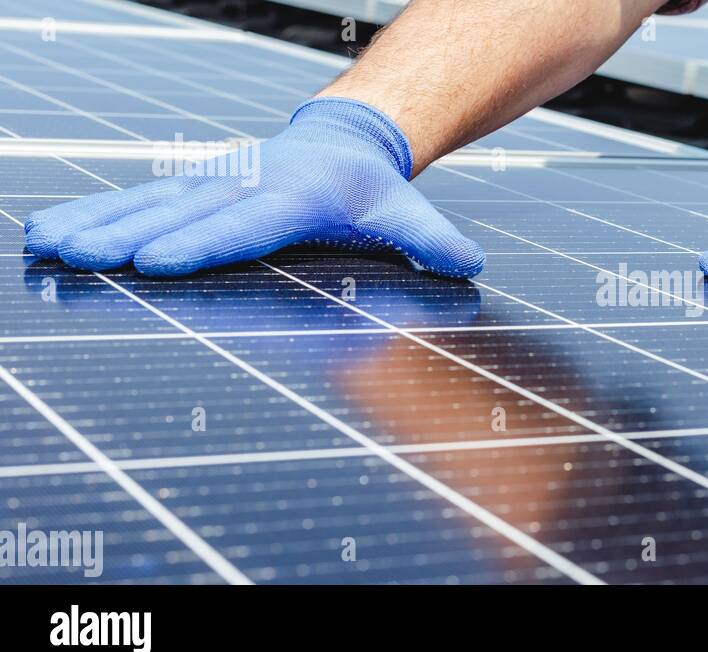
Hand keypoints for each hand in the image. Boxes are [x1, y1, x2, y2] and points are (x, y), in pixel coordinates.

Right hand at [24, 98, 483, 277]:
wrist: (344, 142)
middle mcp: (244, 184)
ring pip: (146, 202)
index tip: (158, 262)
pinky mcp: (190, 185)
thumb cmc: (372, 190)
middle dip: (127, 236)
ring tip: (44, 243)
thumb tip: (472, 263)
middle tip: (79, 256)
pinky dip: (92, 213)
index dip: (203, 242)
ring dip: (94, 223)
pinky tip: (46, 231)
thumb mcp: (407, 211)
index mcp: (295, 196)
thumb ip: (434, 240)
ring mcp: (211, 182)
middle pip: (181, 214)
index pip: (246, 224)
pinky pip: (136, 197)